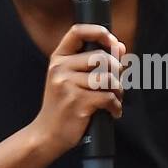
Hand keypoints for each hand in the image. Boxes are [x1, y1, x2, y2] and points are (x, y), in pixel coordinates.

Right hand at [29, 23, 125, 154]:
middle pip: (102, 58)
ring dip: (118, 90)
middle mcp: (59, 69)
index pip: (77, 32)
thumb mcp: (71, 80)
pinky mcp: (76, 102)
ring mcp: (66, 85)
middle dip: (117, 72)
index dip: (99, 32)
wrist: (47, 135)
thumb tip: (120, 46)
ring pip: (108, 78)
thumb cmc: (63, 107)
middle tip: (116, 86)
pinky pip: (108, 97)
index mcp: (58, 59)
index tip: (113, 42)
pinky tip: (112, 112)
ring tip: (114, 100)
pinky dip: (115, 106)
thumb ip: (94, 63)